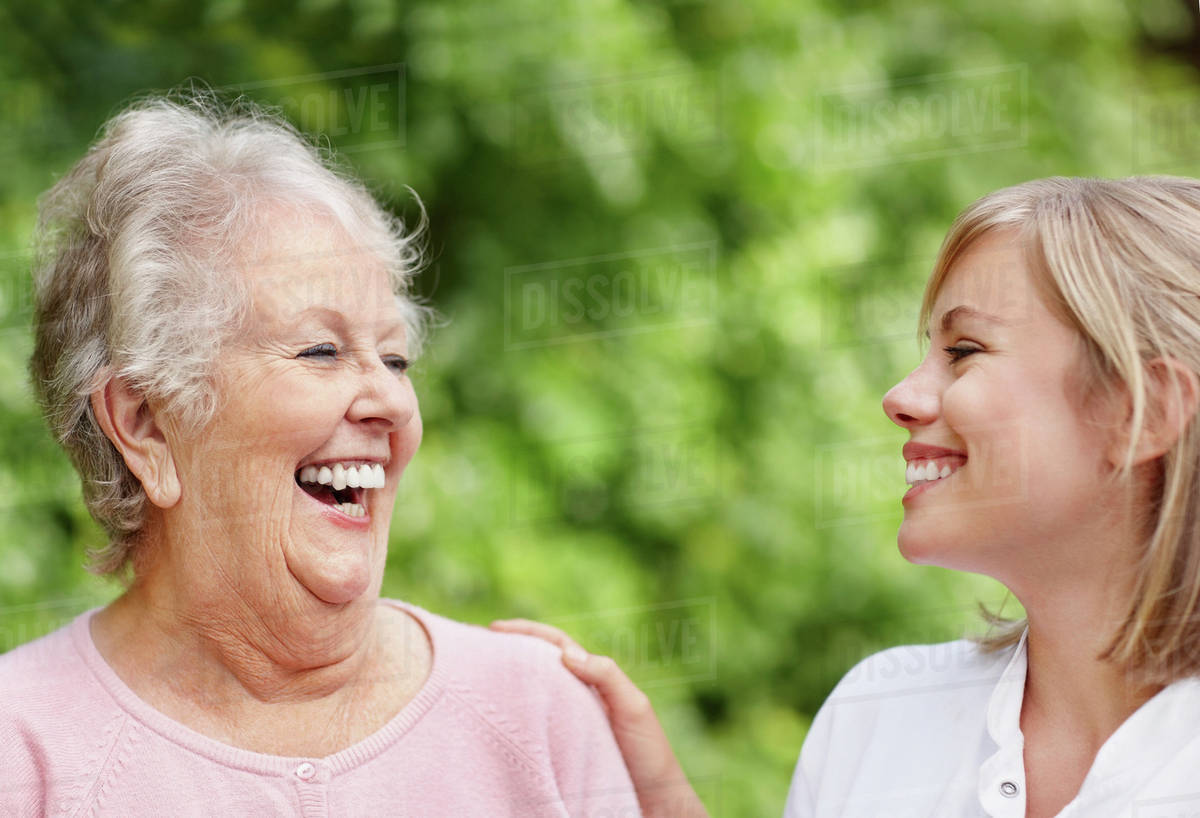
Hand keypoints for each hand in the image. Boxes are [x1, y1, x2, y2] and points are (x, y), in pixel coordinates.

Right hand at [490, 618, 709, 817]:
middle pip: (535, 667)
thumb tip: (565, 653)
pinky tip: (489, 726)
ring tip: (470, 681)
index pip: (555, 645)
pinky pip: (528, 734)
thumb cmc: (649, 754)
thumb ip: (606, 674)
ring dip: (502, 687)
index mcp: (591, 682)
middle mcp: (574, 700)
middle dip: (505, 654)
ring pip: (528, 699)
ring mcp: (564, 728)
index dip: (526, 632)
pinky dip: (509, 724)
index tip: (493, 628)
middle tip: (471, 648)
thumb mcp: (634, 706)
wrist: (655, 805)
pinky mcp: (556, 756)